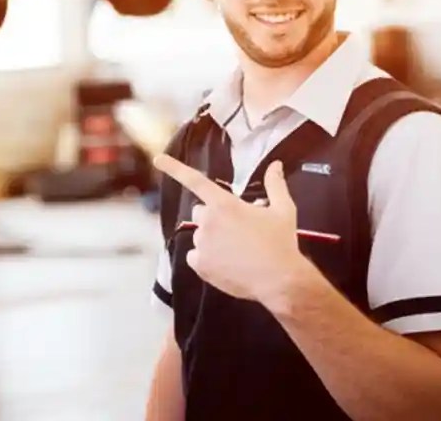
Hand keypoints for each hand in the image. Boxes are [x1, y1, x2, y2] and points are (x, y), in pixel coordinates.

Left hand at [154, 155, 314, 305]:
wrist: (279, 280)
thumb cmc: (281, 242)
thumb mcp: (283, 210)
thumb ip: (275, 184)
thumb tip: (276, 165)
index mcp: (224, 204)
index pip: (195, 181)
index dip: (174, 168)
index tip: (158, 159)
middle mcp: (208, 221)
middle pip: (200, 212)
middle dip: (213, 217)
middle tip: (235, 229)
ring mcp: (202, 244)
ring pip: (200, 236)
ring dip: (212, 239)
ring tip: (236, 251)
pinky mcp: (200, 264)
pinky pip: (195, 256)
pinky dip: (206, 259)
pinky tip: (226, 264)